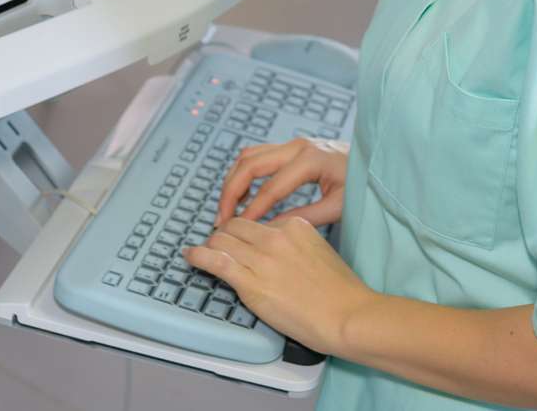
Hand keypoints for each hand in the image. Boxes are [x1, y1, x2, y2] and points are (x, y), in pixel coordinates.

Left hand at [185, 216, 375, 355]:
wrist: (346, 314)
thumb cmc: (340, 291)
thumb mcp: (320, 251)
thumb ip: (295, 244)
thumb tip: (276, 249)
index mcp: (294, 226)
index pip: (258, 222)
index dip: (245, 232)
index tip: (240, 240)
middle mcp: (275, 237)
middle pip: (235, 226)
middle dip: (224, 235)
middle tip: (219, 245)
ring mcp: (261, 259)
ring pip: (222, 240)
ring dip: (210, 245)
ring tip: (203, 252)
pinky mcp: (251, 283)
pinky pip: (216, 261)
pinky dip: (198, 256)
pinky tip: (190, 255)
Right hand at [216, 136, 348, 225]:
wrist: (374, 161)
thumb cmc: (361, 184)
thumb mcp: (338, 206)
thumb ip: (304, 217)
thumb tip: (271, 230)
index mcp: (310, 160)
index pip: (270, 188)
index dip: (252, 210)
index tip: (238, 230)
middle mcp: (297, 146)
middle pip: (250, 164)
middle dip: (231, 192)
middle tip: (222, 219)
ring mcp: (293, 143)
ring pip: (249, 155)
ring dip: (234, 180)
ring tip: (228, 209)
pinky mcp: (291, 146)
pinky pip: (258, 155)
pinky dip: (244, 173)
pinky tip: (244, 196)